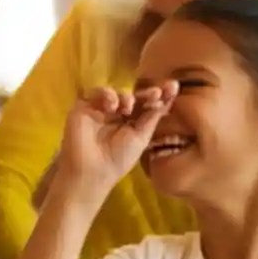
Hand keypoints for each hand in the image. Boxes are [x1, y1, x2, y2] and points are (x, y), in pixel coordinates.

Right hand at [57, 83, 177, 190]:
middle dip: (146, 93)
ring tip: (128, 107)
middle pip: (134, 96)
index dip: (160, 96)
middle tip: (157, 92)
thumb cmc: (118, 159)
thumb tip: (165, 100)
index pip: (147, 105)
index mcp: (132, 123)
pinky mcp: (84, 107)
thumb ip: (151, 118)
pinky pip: (95, 92)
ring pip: (116, 92)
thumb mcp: (141, 138)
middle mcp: (117, 114)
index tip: (173, 88)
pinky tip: (112, 105)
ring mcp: (101, 110)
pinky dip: (106, 93)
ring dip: (125, 96)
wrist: (92, 170)